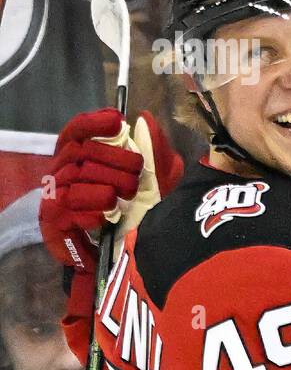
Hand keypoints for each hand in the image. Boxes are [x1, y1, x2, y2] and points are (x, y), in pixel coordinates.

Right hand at [39, 108, 182, 272]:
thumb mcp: (157, 177)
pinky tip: (109, 214)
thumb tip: (145, 119)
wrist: (131, 251)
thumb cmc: (140, 209)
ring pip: (75, 179)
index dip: (94, 123)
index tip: (117, 122)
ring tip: (126, 196)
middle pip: (81, 152)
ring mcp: (55, 196)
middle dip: (115, 160)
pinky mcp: (54, 222)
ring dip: (108, 186)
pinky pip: (70, 209)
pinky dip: (95, 210)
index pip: (77, 130)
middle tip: (136, 173)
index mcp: (82, 156)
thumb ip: (154, 148)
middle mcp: (63, 171)